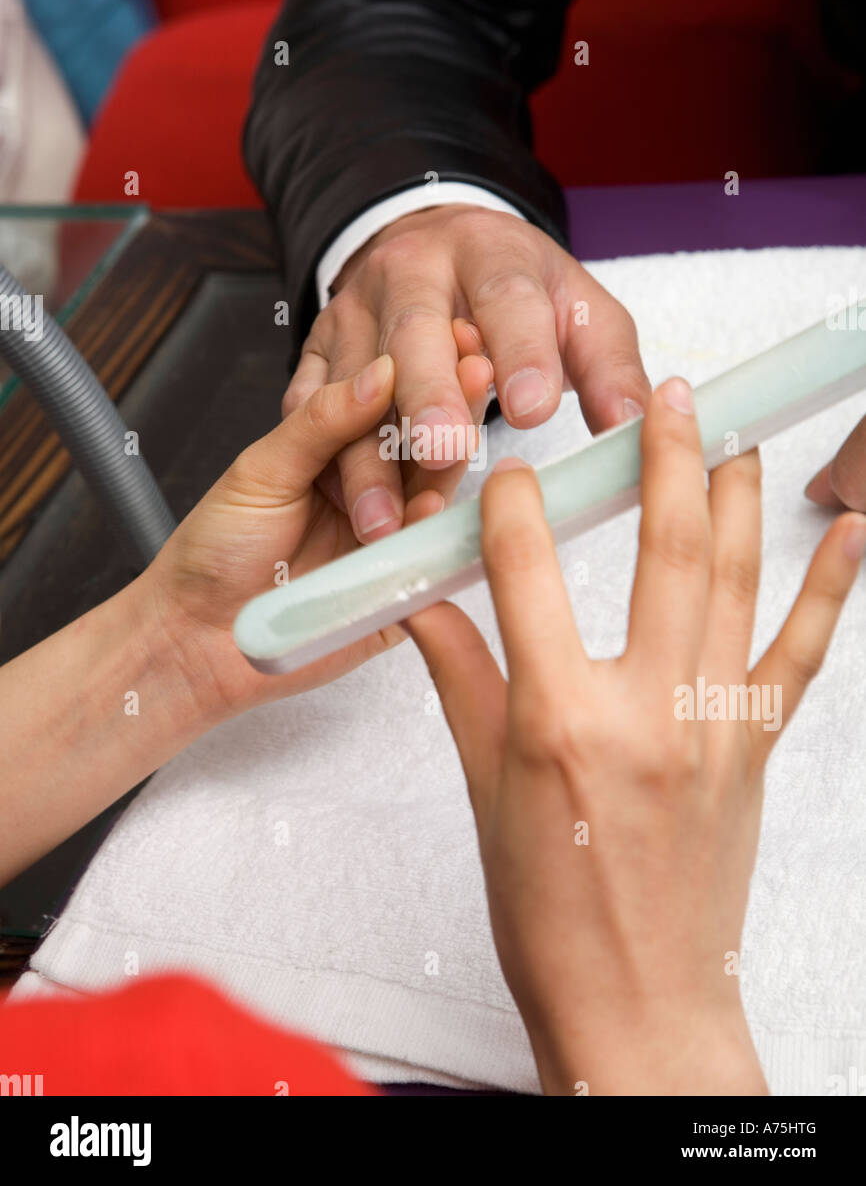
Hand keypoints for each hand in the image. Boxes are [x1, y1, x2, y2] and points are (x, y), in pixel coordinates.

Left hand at [143, 347, 489, 717]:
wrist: (191, 640)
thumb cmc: (215, 552)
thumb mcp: (262, 470)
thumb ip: (322, 422)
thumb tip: (380, 370)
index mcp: (343, 455)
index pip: (395, 407)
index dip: (425, 374)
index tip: (453, 336)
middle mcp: (376, 497)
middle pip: (428, 451)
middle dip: (451, 411)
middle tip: (473, 370)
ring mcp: (391, 547)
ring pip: (437, 504)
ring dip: (448, 471)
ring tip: (456, 440)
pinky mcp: (399, 599)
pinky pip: (429, 570)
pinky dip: (433, 542)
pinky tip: (434, 513)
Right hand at [285, 204, 649, 542]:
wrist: (431, 245)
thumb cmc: (513, 291)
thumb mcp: (576, 310)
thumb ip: (608, 368)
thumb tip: (639, 427)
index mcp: (488, 250)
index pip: (507, 295)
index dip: (520, 350)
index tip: (534, 407)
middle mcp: (411, 272)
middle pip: (416, 332)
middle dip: (429, 394)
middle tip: (446, 452)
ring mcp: (354, 310)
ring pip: (354, 381)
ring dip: (367, 452)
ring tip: (388, 515)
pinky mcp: (315, 349)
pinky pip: (306, 406)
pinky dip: (324, 459)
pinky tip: (346, 509)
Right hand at [409, 379, 865, 1094]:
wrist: (637, 1007)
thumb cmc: (553, 915)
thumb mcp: (483, 789)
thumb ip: (460, 682)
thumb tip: (421, 610)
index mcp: (558, 721)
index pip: (527, 574)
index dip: (515, 507)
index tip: (511, 470)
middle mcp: (644, 712)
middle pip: (662, 552)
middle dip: (666, 458)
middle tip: (667, 397)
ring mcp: (712, 730)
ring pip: (734, 585)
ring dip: (740, 498)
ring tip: (739, 433)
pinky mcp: (754, 753)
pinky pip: (799, 658)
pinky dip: (827, 591)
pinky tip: (848, 535)